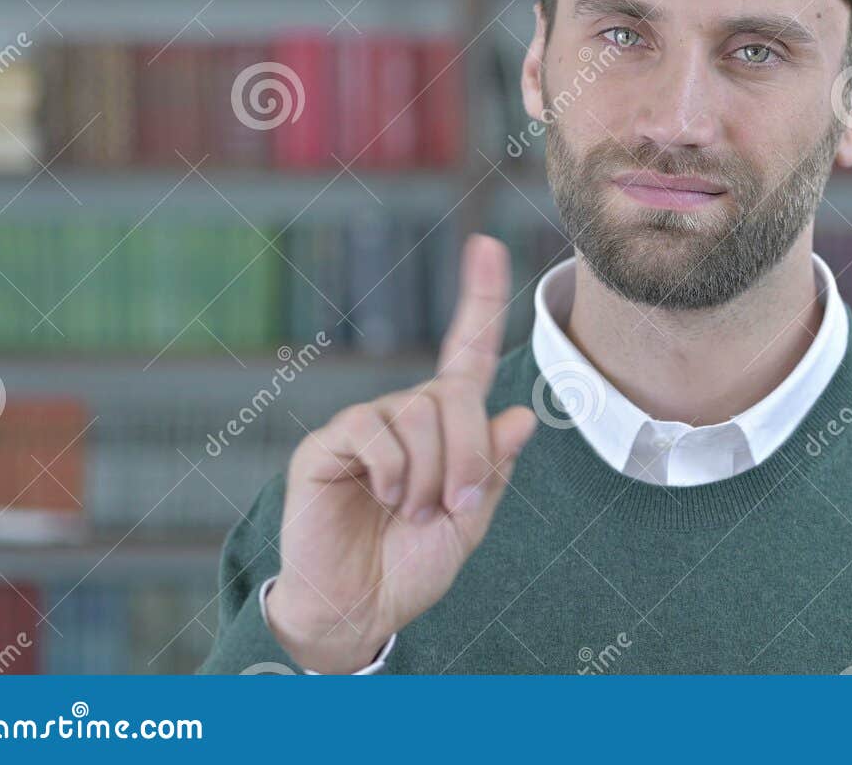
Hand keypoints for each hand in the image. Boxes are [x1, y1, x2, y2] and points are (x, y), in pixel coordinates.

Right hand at [266, 234, 537, 672]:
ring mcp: (366, 425)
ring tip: (408, 513)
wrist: (360, 607)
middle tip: (453, 508)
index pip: (466, 351)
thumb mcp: (470, 520)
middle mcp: (407, 412)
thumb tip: (520, 415)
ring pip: (420, 416)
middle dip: (469, 457)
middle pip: (456, 396)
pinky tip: (379, 500)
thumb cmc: (412, 563)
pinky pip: (375, 433)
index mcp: (446, 425)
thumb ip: (493, 468)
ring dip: (429, 477)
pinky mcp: (331, 444)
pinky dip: (391, 474)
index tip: (486, 245)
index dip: (479, 298)